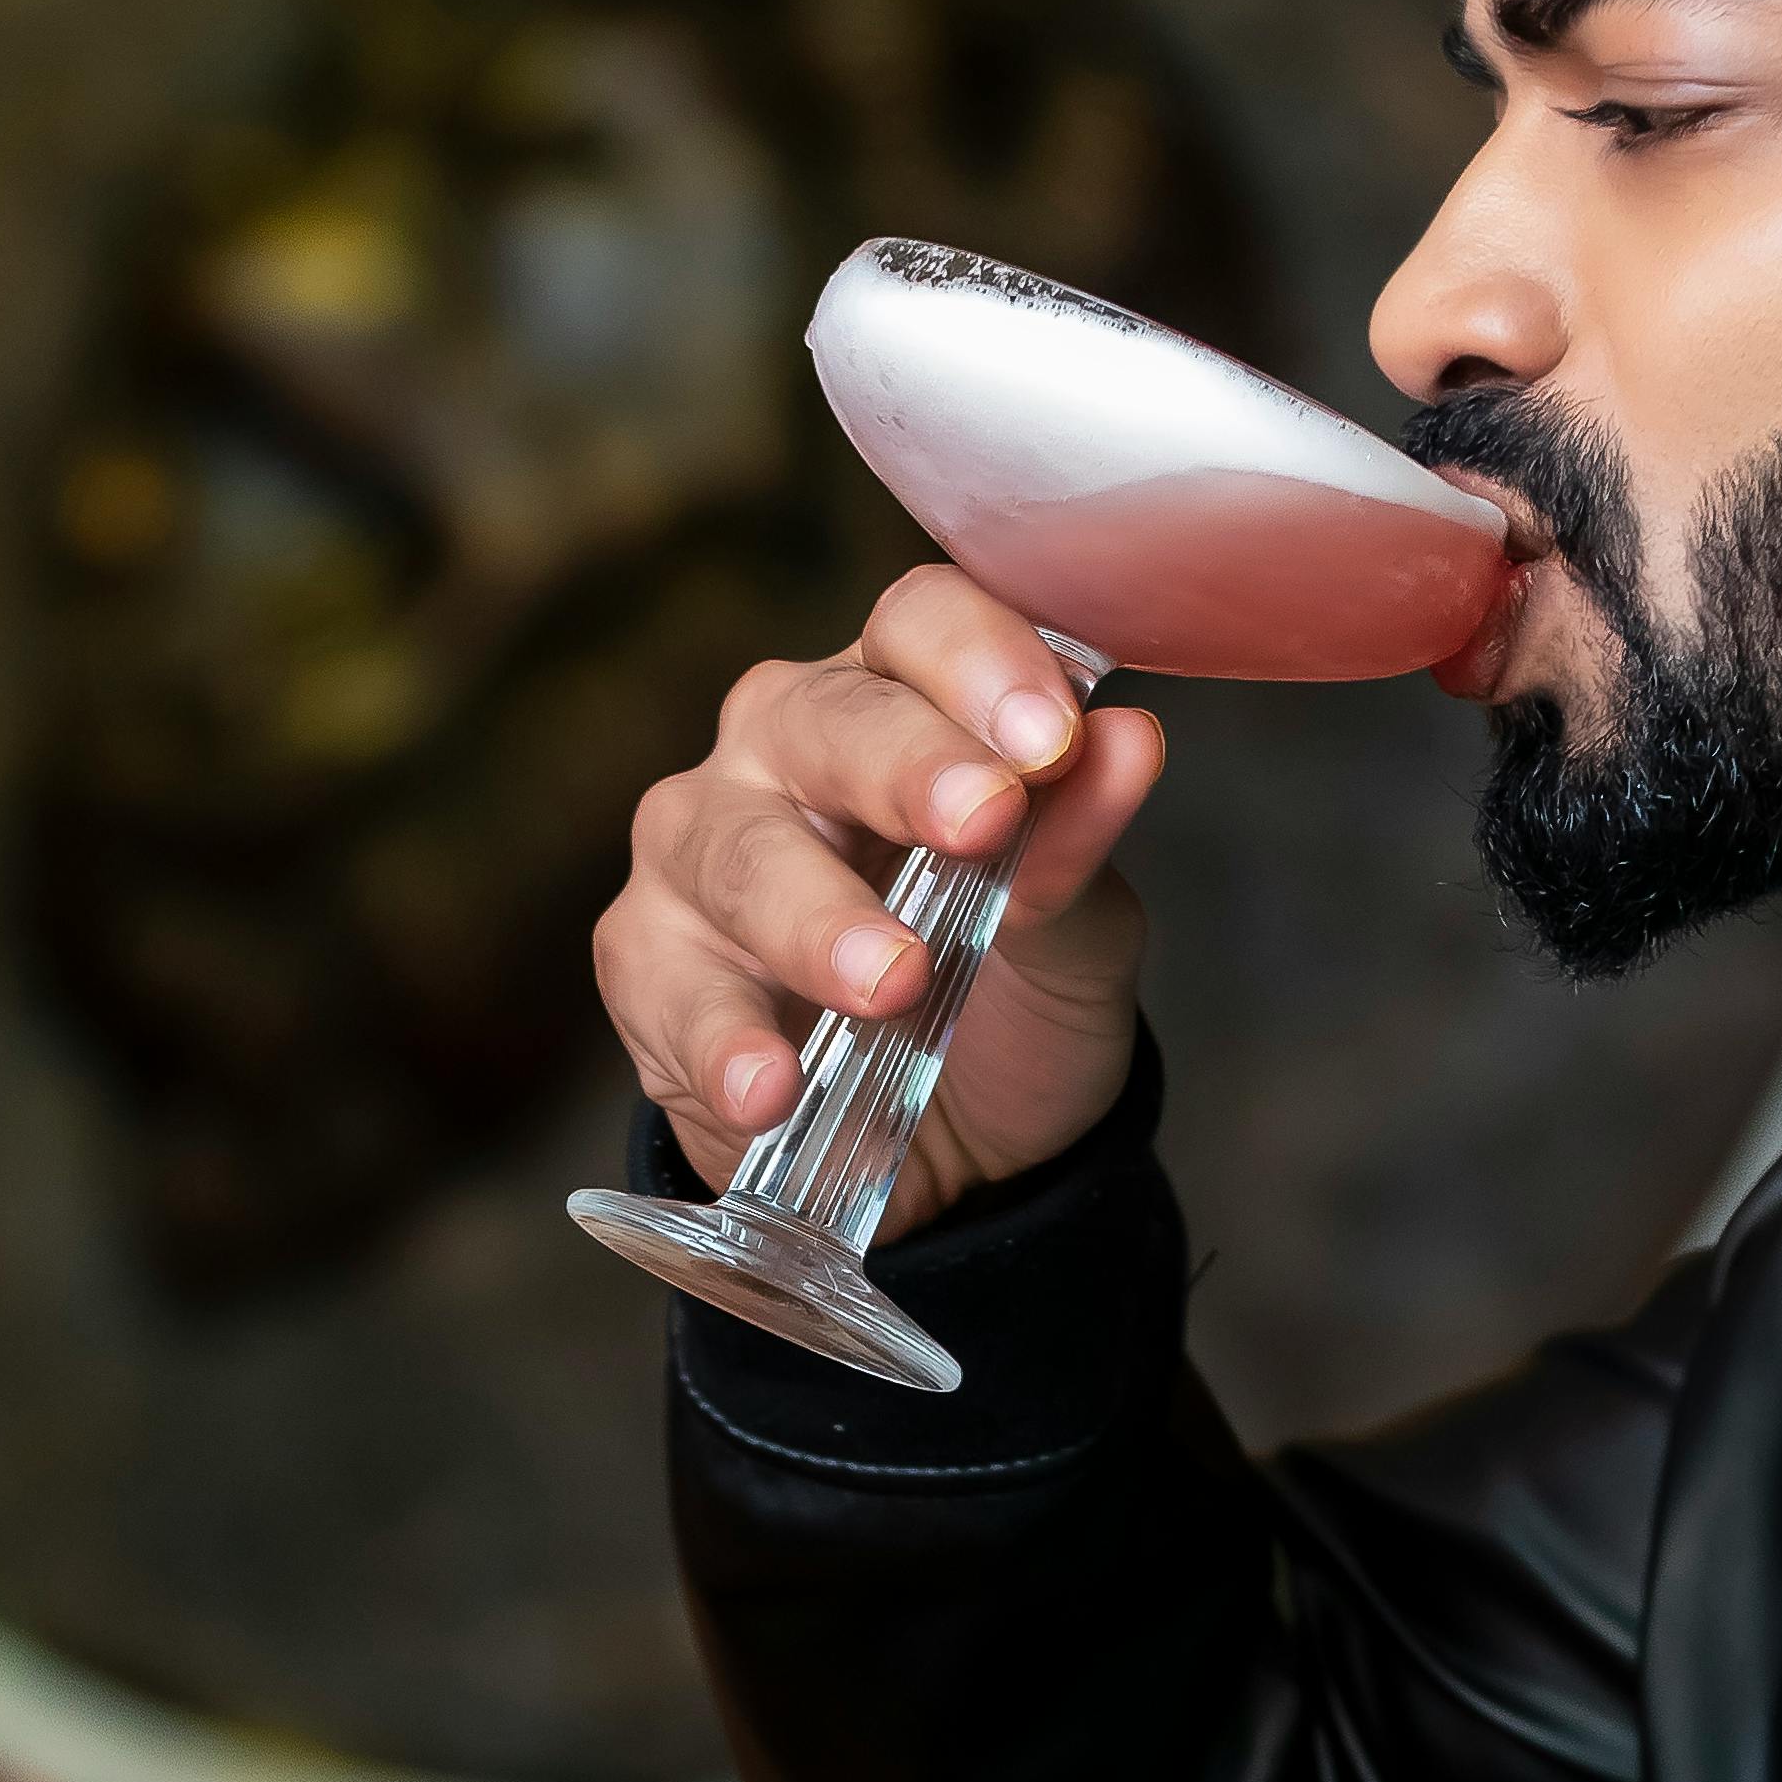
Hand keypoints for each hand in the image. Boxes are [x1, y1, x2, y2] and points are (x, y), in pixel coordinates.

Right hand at [593, 566, 1164, 1239]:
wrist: (952, 1156)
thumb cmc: (1005, 995)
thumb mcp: (1074, 937)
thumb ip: (1080, 846)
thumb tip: (1130, 743)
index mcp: (898, 700)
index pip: (920, 625)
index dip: (980, 663)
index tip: (1052, 737)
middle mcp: (780, 748)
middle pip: (819, 718)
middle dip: (901, 769)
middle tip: (979, 826)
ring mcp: (702, 849)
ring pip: (737, 853)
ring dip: (815, 919)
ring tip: (889, 983)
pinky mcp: (650, 964)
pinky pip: (675, 990)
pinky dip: (723, 1044)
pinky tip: (771, 1088)